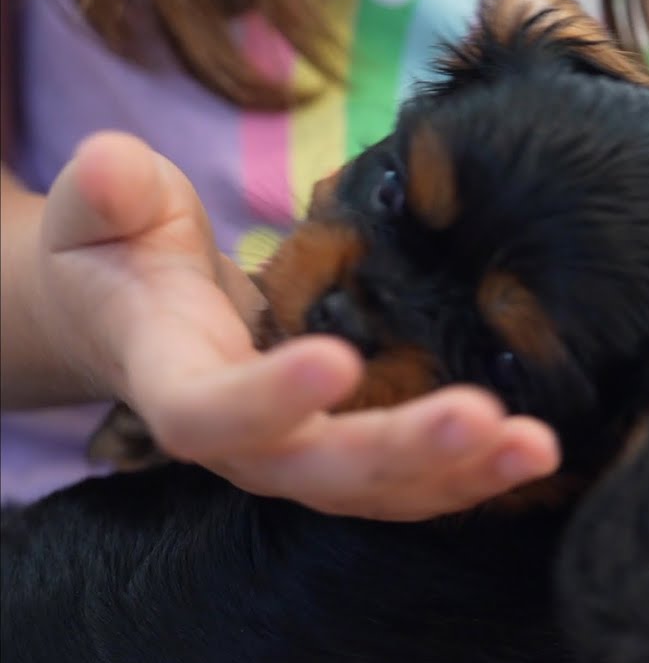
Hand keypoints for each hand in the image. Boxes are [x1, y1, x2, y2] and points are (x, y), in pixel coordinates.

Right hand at [31, 131, 558, 519]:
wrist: (140, 313)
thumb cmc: (124, 254)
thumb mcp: (99, 211)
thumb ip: (106, 193)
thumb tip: (112, 171)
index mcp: (174, 380)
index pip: (208, 413)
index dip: (266, 399)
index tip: (335, 358)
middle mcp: (242, 442)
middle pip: (318, 471)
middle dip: (402, 450)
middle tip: (481, 418)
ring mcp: (299, 457)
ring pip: (378, 491)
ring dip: (460, 475)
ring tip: (535, 446)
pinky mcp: (346, 453)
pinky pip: (408, 483)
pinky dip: (470, 475)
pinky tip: (531, 453)